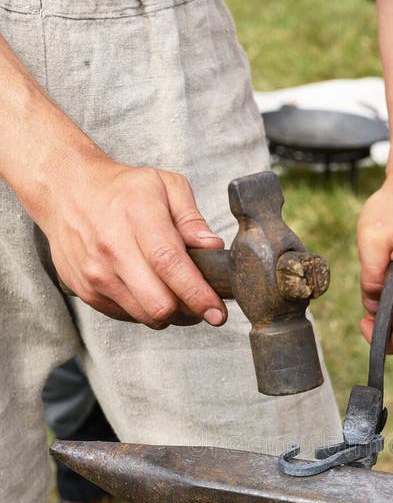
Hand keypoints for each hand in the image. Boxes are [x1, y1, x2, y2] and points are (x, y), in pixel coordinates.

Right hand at [38, 152, 225, 328]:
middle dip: (188, 311)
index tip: (217, 312)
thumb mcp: (165, 186)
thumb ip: (192, 218)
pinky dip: (144, 310)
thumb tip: (212, 248)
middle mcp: (113, 249)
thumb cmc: (121, 189)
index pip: (170, 265)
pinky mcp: (86, 291)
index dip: (198, 294)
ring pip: (145, 316)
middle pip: (159, 304)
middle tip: (200, 302)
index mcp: (137, 217)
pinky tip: (147, 288)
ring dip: (168, 313)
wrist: (65, 191)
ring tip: (175, 293)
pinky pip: (127, 316)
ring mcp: (96, 273)